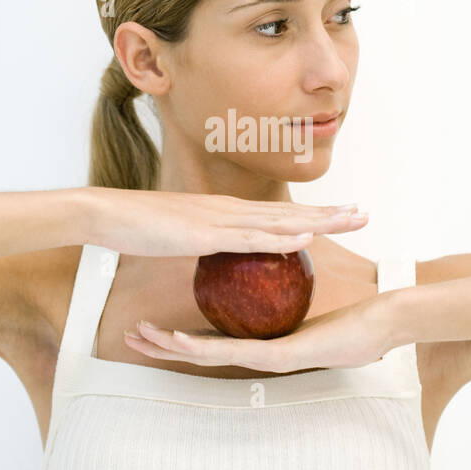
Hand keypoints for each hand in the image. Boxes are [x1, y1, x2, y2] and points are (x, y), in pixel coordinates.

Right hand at [81, 186, 368, 256]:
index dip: (310, 213)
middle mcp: (229, 210)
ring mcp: (220, 219)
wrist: (107, 214)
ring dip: (319, 221)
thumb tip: (214, 259)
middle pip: (290, 213)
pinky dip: (282, 239)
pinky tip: (307, 240)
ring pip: (280, 222)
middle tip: (364, 213)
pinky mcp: (206, 234)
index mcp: (224, 212)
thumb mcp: (177, 239)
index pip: (277, 213)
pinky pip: (251, 239)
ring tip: (352, 220)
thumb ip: (201, 246)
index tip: (339, 214)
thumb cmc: (136, 228)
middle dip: (329, 213)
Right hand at [123, 292, 397, 373]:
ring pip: (207, 354)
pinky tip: (173, 339)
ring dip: (169, 347)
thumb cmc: (354, 318)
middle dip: (162, 346)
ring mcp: (267, 359)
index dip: (180, 337)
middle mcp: (259, 355)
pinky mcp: (278, 358)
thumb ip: (286, 294)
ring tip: (137, 337)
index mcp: (263, 342)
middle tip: (130, 336)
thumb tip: (272, 270)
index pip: (212, 340)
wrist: (381, 325)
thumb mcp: (311, 302)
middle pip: (201, 351)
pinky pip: (232, 350)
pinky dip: (198, 346)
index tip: (152, 326)